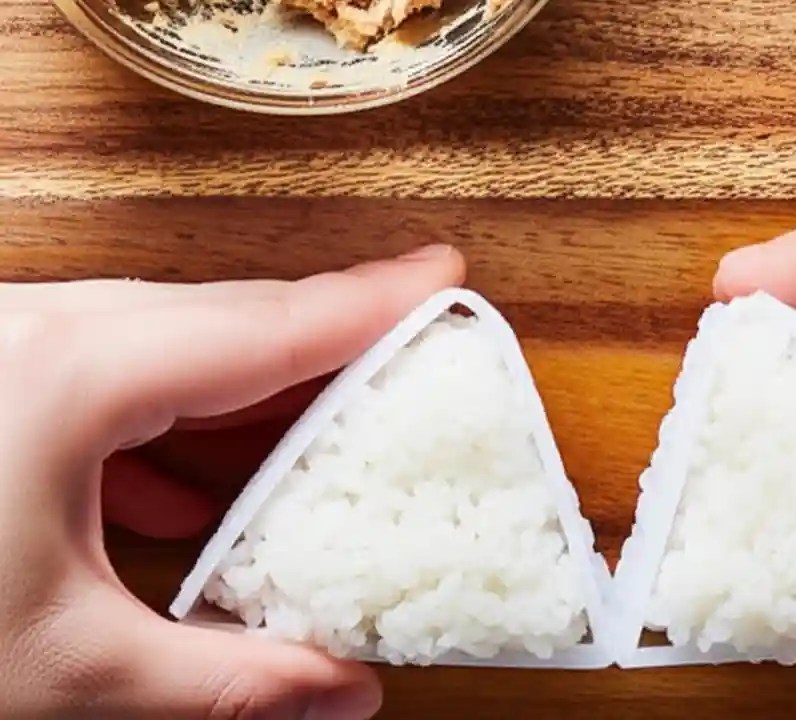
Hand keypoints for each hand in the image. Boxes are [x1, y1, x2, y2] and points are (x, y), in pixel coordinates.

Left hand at [0, 244, 464, 718]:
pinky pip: (121, 378)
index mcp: (74, 378)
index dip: (367, 303)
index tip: (444, 276)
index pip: (264, 327)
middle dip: (328, 346)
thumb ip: (223, 681)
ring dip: (256, 397)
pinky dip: (182, 428)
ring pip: (177, 348)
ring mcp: (17, 349)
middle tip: (415, 358)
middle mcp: (47, 335)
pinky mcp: (1, 380)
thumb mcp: (62, 671)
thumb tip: (347, 692)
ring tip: (330, 444)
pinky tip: (201, 497)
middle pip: (230, 323)